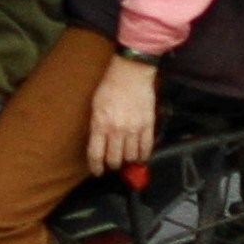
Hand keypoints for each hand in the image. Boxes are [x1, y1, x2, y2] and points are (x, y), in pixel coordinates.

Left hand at [84, 52, 158, 174]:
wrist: (131, 72)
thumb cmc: (110, 86)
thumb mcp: (95, 106)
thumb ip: (96, 126)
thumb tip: (97, 144)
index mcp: (100, 124)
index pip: (96, 154)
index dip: (96, 167)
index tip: (98, 171)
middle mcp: (116, 130)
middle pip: (114, 159)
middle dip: (112, 164)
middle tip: (113, 163)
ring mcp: (133, 129)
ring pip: (130, 157)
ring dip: (127, 160)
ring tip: (126, 157)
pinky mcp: (148, 125)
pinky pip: (146, 148)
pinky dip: (143, 155)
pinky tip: (140, 155)